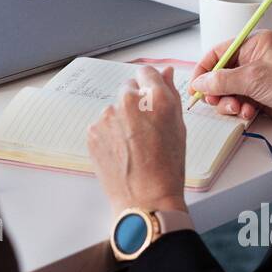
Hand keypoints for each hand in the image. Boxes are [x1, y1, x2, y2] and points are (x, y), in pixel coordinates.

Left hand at [87, 65, 188, 215]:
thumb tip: (165, 73)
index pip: (146, 72)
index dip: (149, 84)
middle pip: (128, 88)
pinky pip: (102, 125)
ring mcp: (108, 116)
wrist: (145, 199)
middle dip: (135, 102)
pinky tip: (121, 152)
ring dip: (121, 119)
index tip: (149, 94)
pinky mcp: (93, 131)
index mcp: (155, 99)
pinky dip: (109, 134)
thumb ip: (170, 94)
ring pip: (114, 109)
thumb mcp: (178, 128)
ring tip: (133, 146)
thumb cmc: (168, 167)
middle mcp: (129, 102)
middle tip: (144, 128)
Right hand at [188, 30, 271, 129]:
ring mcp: (255, 78)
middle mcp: (253, 59)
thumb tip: (200, 82)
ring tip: (238, 108)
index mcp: (253, 44)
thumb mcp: (253, 79)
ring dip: (228, 102)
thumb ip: (222, 80)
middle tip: (216, 100)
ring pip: (227, 91)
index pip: (218, 52)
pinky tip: (249, 112)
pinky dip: (239, 108)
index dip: (204, 68)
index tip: (195, 84)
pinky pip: (237, 101)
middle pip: (220, 74)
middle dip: (217, 89)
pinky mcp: (259, 95)